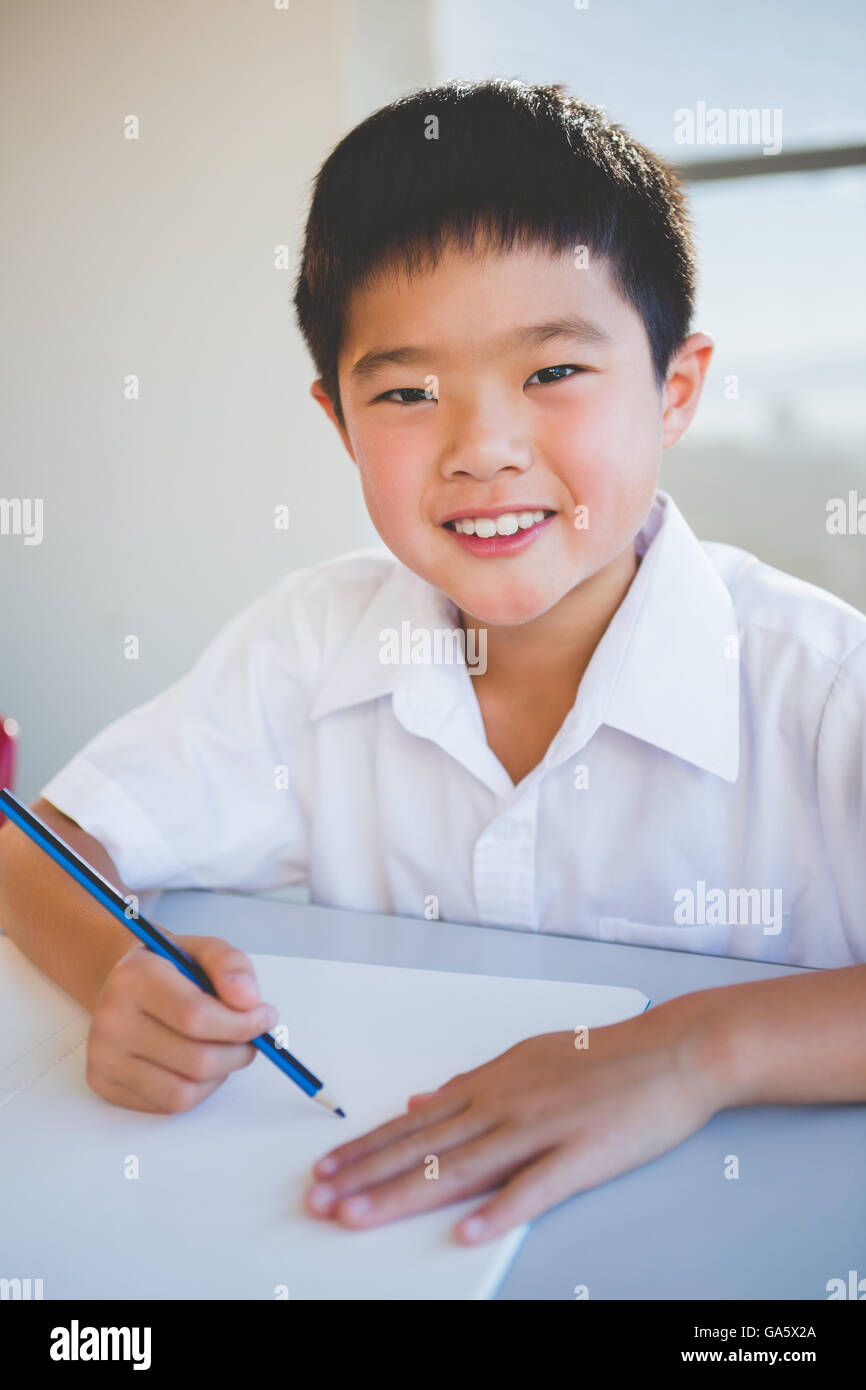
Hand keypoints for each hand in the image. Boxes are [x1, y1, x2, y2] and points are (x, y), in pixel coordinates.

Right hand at [86, 933, 278, 1112]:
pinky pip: (169, 1105)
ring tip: (226, 1049)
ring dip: (221, 1073)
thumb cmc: (171, 969)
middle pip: (196, 1060)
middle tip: (253, 1037)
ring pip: (185, 1091)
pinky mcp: (105, 1085)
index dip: (242, 1024)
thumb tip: (249, 1000)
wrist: (126, 985)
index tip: (265, 1017)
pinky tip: (199, 1064)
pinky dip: (198, 1089)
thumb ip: (231, 965)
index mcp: (134, 978)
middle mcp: (111, 1020)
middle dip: (239, 1052)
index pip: (196, 1017)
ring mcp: (104, 1058)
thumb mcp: (204, 950)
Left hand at [305, 1009, 724, 1242]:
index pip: (415, 1122)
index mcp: (491, 1084)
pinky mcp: (582, 1154)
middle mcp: (505, 1104)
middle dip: (365, 1174)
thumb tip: (422, 1097)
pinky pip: (534, 1188)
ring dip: (403, 1193)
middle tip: (320, 1198)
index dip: (367, 1147)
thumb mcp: (526, 1059)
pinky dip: (499, 1210)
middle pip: (424, 1146)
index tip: (326, 1168)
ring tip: (359, 1216)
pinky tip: (467, 1232)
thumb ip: (471, 1083)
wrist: (671, 1052)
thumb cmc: (602, 1058)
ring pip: (461, 1166)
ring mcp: (541, 1129)